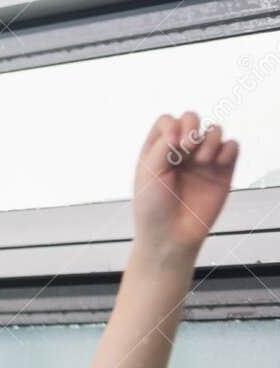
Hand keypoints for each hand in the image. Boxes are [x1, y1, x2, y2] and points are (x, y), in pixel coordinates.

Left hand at [134, 111, 238, 256]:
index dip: (172, 126)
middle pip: (191, 119)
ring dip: (210, 139)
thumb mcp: (148, 173)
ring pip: (214, 130)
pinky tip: (216, 164)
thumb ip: (163, 145)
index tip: (171, 145)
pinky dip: (227, 149)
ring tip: (202, 161)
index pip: (168, 121)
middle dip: (192, 126)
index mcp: (158, 151)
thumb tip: (182, 131)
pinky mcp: (221, 171)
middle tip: (188, 146)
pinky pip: (232, 146)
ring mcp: (201, 161)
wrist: (171, 236)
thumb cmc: (153, 208)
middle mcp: (180, 153)